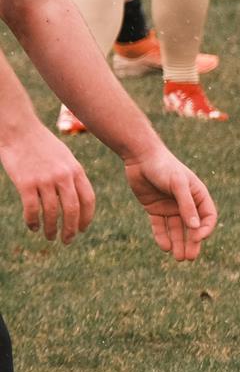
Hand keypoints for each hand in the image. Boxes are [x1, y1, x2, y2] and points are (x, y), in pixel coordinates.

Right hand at [1, 125, 94, 244]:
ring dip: (51, 228)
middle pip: (72, 210)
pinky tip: (33, 227)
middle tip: (67, 240)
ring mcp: (44, 180)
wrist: (20, 130)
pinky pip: (32, 209)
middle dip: (71, 229)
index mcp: (76, 170)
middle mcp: (63, 176)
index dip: (87, 217)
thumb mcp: (65, 157)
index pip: (88, 199)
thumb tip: (76, 197)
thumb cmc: (42, 144)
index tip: (83, 229)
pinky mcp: (25, 183)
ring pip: (51, 213)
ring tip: (49, 236)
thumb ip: (71, 175)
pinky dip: (33, 221)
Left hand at [123, 148, 216, 262]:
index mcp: (198, 195)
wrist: (141, 158)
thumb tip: (195, 228)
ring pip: (176, 229)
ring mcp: (170, 206)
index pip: (208, 217)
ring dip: (178, 243)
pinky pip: (160, 226)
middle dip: (192, 243)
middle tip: (190, 258)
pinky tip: (165, 248)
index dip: (205, 229)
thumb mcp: (178, 185)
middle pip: (192, 227)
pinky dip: (162, 237)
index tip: (197, 238)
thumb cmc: (164, 167)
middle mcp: (186, 203)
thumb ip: (186, 206)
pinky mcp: (155, 208)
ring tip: (179, 258)